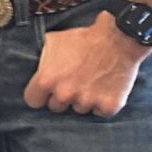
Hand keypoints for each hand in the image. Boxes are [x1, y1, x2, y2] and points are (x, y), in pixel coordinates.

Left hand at [25, 13, 151, 116]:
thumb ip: (43, 61)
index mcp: (47, 80)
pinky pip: (100, 112)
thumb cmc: (83, 38)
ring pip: (79, 109)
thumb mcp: (53, 42)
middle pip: (56, 107)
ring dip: (83, 100)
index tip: (46, 92)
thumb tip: (35, 71)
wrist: (118, 38)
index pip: (33, 101)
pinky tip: (104, 90)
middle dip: (62, 97)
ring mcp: (87, 102)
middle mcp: (65, 94)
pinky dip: (102, 104)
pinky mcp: (109, 106)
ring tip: (91, 83)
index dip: (39, 96)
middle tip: (73, 84)